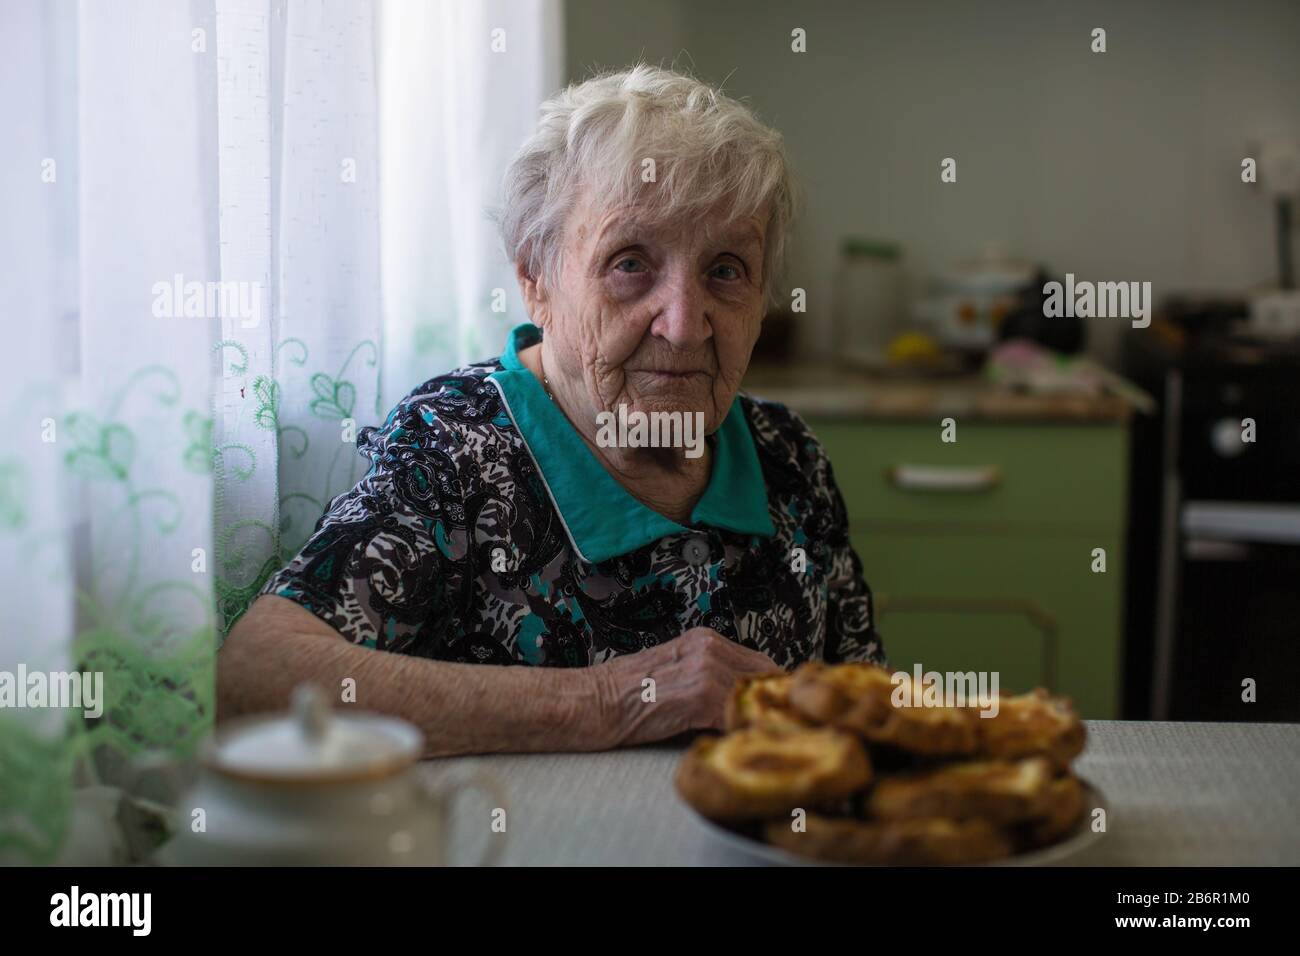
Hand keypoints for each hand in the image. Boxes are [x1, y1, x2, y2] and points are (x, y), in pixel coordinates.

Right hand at [593, 627, 780, 747]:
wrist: (585, 703)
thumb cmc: (620, 698)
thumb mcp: (672, 678)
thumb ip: (708, 682)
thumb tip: (741, 707)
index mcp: (703, 641)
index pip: (761, 664)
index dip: (771, 693)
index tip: (774, 715)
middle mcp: (708, 648)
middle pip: (766, 679)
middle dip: (771, 707)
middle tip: (772, 733)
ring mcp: (705, 668)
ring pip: (756, 698)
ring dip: (758, 722)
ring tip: (755, 744)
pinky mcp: (698, 694)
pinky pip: (738, 716)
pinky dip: (740, 733)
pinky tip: (734, 747)